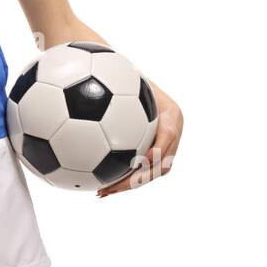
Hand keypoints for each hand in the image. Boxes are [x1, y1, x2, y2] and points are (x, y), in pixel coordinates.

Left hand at [97, 80, 182, 197]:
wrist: (138, 82)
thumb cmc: (126, 75)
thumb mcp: (127, 77)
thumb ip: (118, 80)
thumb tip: (91, 78)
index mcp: (171, 115)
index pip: (166, 137)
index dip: (155, 151)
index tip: (138, 160)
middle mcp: (174, 133)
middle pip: (161, 165)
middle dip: (136, 179)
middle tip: (112, 187)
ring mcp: (168, 146)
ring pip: (153, 173)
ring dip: (129, 185)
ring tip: (104, 192)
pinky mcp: (157, 153)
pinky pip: (143, 171)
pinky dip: (125, 180)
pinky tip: (101, 187)